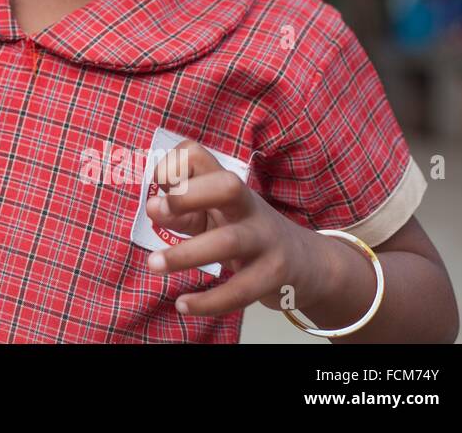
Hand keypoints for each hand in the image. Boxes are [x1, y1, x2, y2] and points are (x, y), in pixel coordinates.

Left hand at [144, 139, 326, 316]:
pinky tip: (183, 305)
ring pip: (229, 241)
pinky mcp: (274, 275)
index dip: (174, 164)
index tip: (157, 185)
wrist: (308, 264)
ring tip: (153, 264)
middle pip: (227, 185)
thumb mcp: (216, 214)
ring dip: (186, 253)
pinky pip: (241, 290)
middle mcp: (248, 207)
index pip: (199, 156)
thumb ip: (184, 211)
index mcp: (228, 187)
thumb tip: (153, 209)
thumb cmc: (246, 232)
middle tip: (154, 210)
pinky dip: (209, 301)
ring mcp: (265, 240)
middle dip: (188, 195)